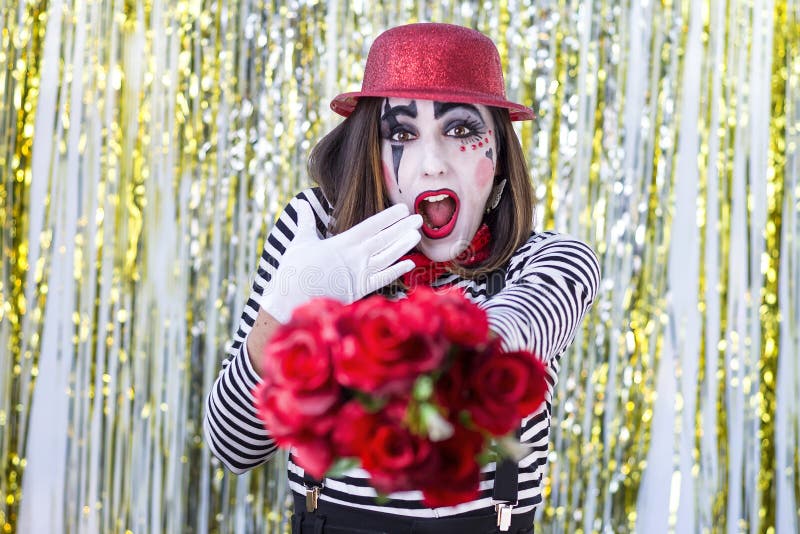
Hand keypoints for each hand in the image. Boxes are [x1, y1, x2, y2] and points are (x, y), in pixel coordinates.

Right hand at [259, 200, 421, 322]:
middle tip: (419, 219)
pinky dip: (397, 271)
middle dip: (402, 228)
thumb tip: (300, 203)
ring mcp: (359, 274)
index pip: (371, 226)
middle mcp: (355, 257)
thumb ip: (305, 222)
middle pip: (384, 239)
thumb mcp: (299, 241)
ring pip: (388, 257)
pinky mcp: (360, 290)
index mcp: (342, 243)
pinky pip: (383, 279)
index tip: (402, 209)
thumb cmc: (294, 271)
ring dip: (403, 246)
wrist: (293, 300)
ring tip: (417, 236)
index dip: (389, 217)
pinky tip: (410, 263)